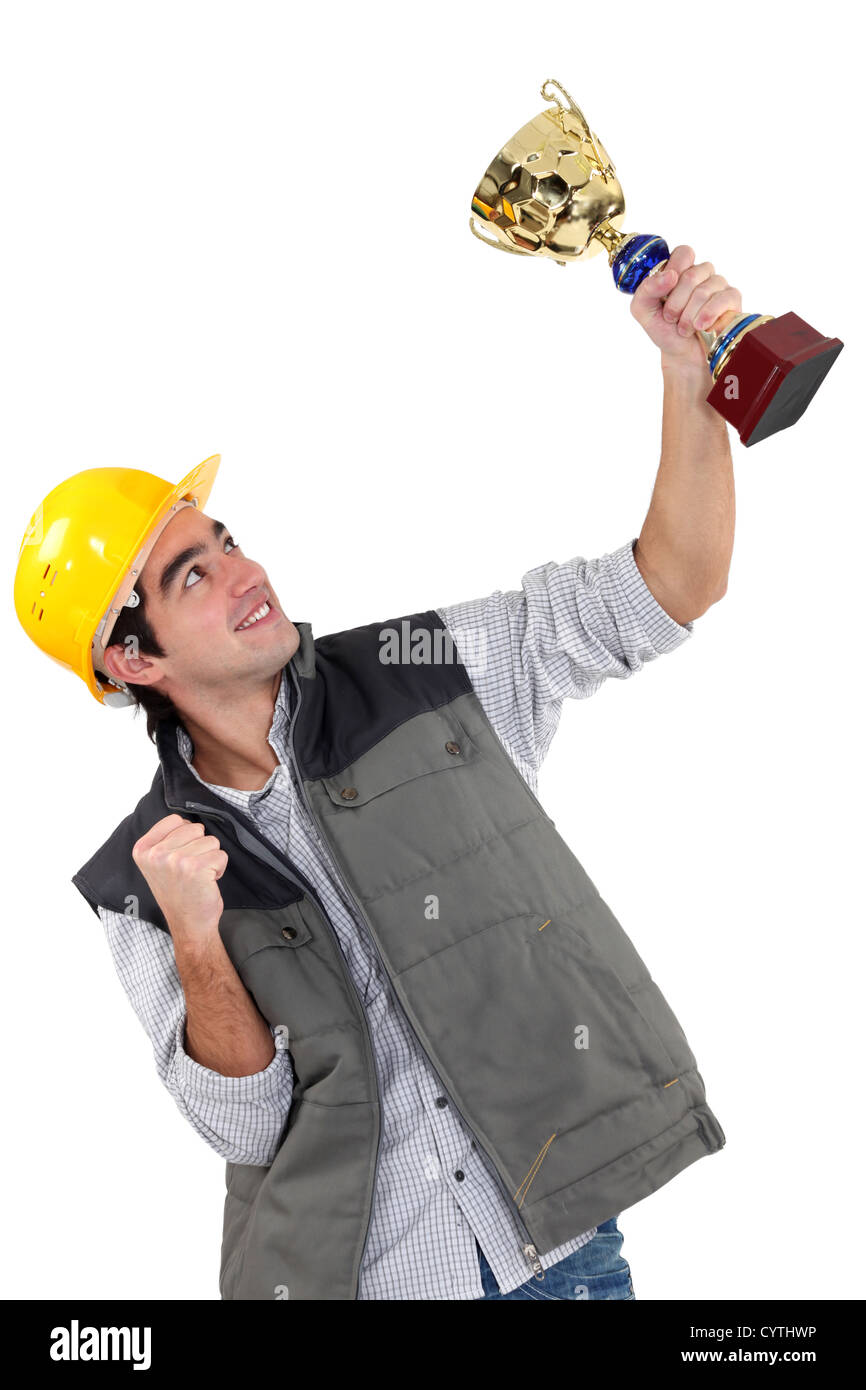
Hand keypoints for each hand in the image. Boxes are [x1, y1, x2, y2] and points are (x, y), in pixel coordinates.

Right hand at [132, 813, 227, 937]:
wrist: (188, 924)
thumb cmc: (178, 892)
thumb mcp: (157, 863)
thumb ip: (165, 840)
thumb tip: (185, 819)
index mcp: (143, 849)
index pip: (175, 819)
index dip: (185, 836)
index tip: (178, 857)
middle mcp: (156, 854)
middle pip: (195, 828)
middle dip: (199, 847)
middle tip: (190, 870)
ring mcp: (175, 861)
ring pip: (210, 841)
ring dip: (210, 858)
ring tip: (198, 876)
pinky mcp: (195, 868)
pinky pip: (221, 854)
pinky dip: (219, 868)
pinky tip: (206, 882)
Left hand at [630, 244, 741, 373]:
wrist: (683, 355)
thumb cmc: (665, 330)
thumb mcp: (643, 311)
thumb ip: (646, 290)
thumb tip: (670, 276)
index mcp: (680, 270)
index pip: (684, 253)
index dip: (674, 271)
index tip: (665, 295)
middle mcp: (701, 273)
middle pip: (691, 275)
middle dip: (676, 304)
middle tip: (671, 318)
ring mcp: (718, 284)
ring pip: (704, 291)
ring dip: (689, 316)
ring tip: (685, 329)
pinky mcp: (732, 298)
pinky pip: (722, 299)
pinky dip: (708, 316)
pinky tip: (702, 327)